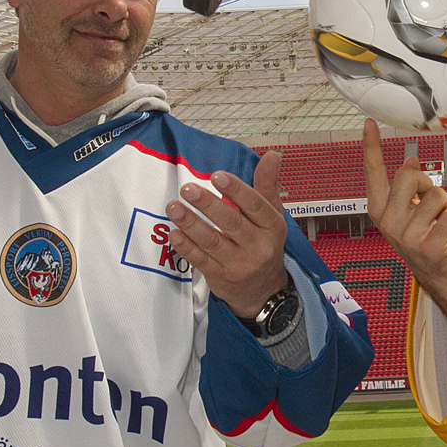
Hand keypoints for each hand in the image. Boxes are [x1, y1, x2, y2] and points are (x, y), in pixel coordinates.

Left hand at [166, 150, 290, 318]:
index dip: (236, 190)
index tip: (217, 176)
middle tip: (188, 189)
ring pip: (212, 242)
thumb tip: (272, 155)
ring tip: (174, 207)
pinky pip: (201, 261)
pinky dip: (186, 247)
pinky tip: (174, 233)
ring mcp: (239, 264)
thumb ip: (267, 185)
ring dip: (191, 224)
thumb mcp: (272, 216)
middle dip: (208, 205)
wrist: (263, 291)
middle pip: (231, 222)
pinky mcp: (221, 277)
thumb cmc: (264, 245)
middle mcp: (258, 246)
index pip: (254, 205)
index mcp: (271, 226)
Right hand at [363, 119, 446, 332]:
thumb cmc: (421, 236)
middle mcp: (388, 222)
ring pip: (436, 194)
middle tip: (428, 202)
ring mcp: (407, 237)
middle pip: (409, 175)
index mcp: (379, 210)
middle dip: (425, 182)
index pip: (373, 173)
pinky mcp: (429, 247)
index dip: (371, 146)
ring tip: (439, 221)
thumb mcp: (408, 210)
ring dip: (445, 204)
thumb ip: (405, 187)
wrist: (437, 273)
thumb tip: (410, 161)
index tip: (369, 123)